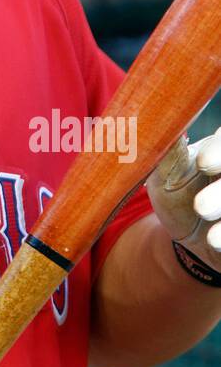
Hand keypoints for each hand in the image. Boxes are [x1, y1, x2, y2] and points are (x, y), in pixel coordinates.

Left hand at [147, 127, 220, 273]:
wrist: (187, 240)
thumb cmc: (176, 197)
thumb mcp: (163, 176)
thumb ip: (164, 155)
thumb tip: (153, 126)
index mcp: (219, 150)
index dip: (218, 150)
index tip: (202, 163)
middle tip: (200, 205)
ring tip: (204, 220)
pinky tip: (215, 240)